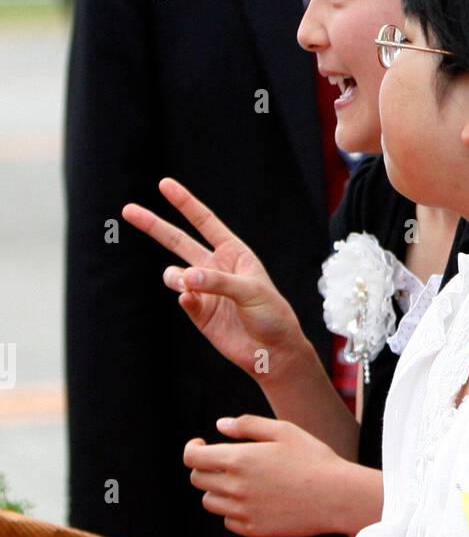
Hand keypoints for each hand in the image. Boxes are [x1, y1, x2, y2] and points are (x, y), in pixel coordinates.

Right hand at [122, 178, 312, 382]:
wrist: (272, 352)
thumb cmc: (272, 314)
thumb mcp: (251, 291)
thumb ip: (217, 281)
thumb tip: (184, 277)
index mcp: (234, 252)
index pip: (205, 222)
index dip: (185, 203)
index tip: (164, 184)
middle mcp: (215, 268)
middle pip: (178, 241)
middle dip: (154, 225)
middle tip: (128, 209)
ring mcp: (204, 290)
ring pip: (174, 274)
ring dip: (177, 277)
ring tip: (191, 286)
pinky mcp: (197, 312)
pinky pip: (181, 299)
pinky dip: (186, 299)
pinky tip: (194, 303)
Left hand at [184, 414, 357, 536]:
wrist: (336, 496)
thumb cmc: (313, 458)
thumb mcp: (284, 431)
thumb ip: (248, 425)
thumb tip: (221, 425)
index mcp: (239, 459)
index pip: (193, 458)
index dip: (191, 449)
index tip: (200, 444)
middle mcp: (235, 487)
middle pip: (198, 479)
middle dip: (205, 467)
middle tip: (225, 461)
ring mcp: (242, 511)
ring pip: (210, 502)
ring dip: (217, 489)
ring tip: (242, 480)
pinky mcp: (253, 529)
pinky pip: (228, 520)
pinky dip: (233, 510)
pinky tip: (255, 499)